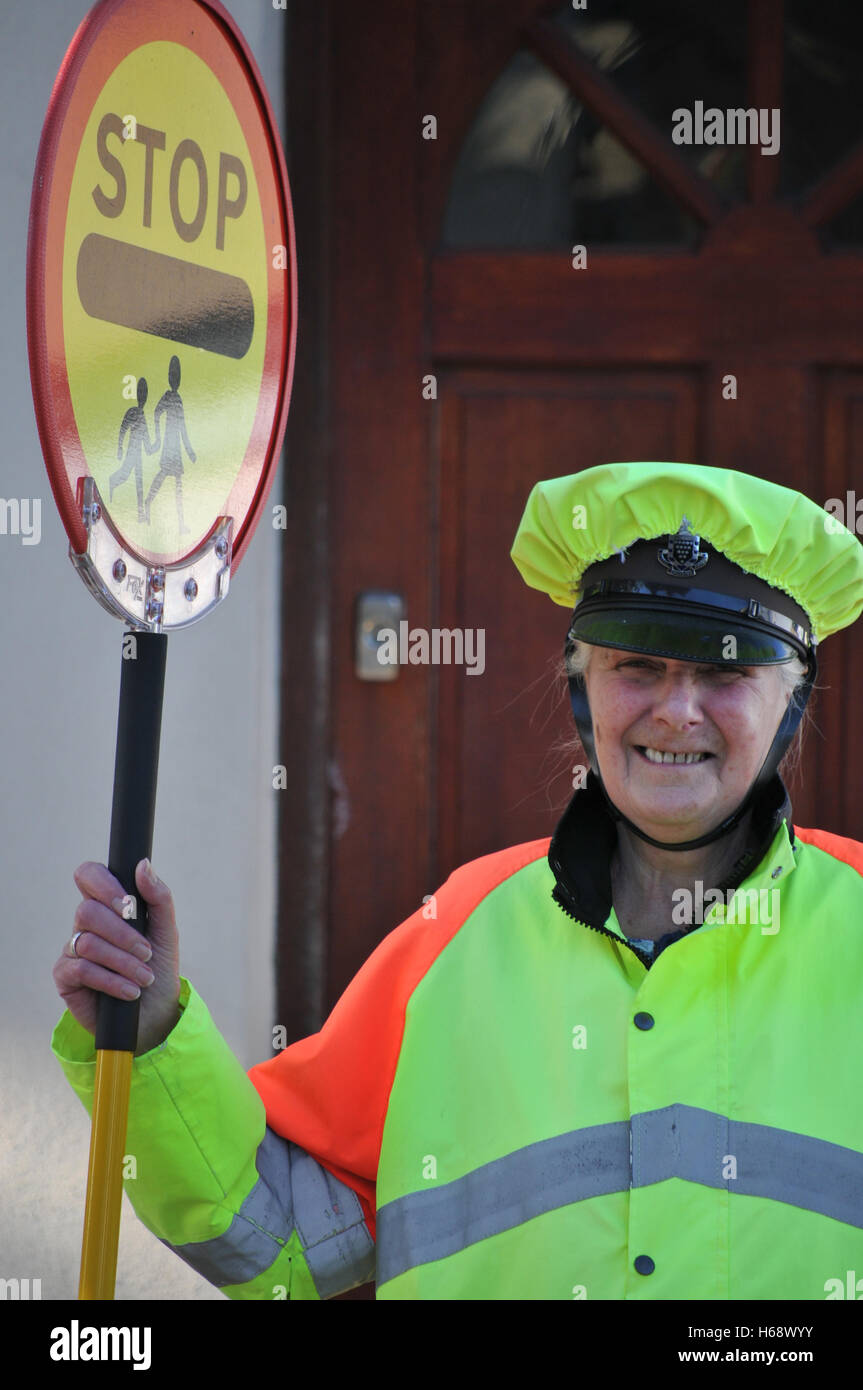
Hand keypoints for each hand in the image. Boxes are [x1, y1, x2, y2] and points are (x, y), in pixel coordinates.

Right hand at [54, 859, 181, 1054]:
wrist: (154, 1013)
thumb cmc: (157, 968)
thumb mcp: (166, 932)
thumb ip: (158, 898)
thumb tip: (143, 865)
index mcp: (107, 905)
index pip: (88, 875)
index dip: (102, 883)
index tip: (127, 904)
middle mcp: (85, 923)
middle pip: (87, 911)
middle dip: (122, 934)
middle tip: (146, 952)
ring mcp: (72, 948)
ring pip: (88, 942)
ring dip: (123, 962)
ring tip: (144, 978)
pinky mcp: (65, 977)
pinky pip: (81, 969)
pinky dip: (111, 980)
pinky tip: (130, 992)